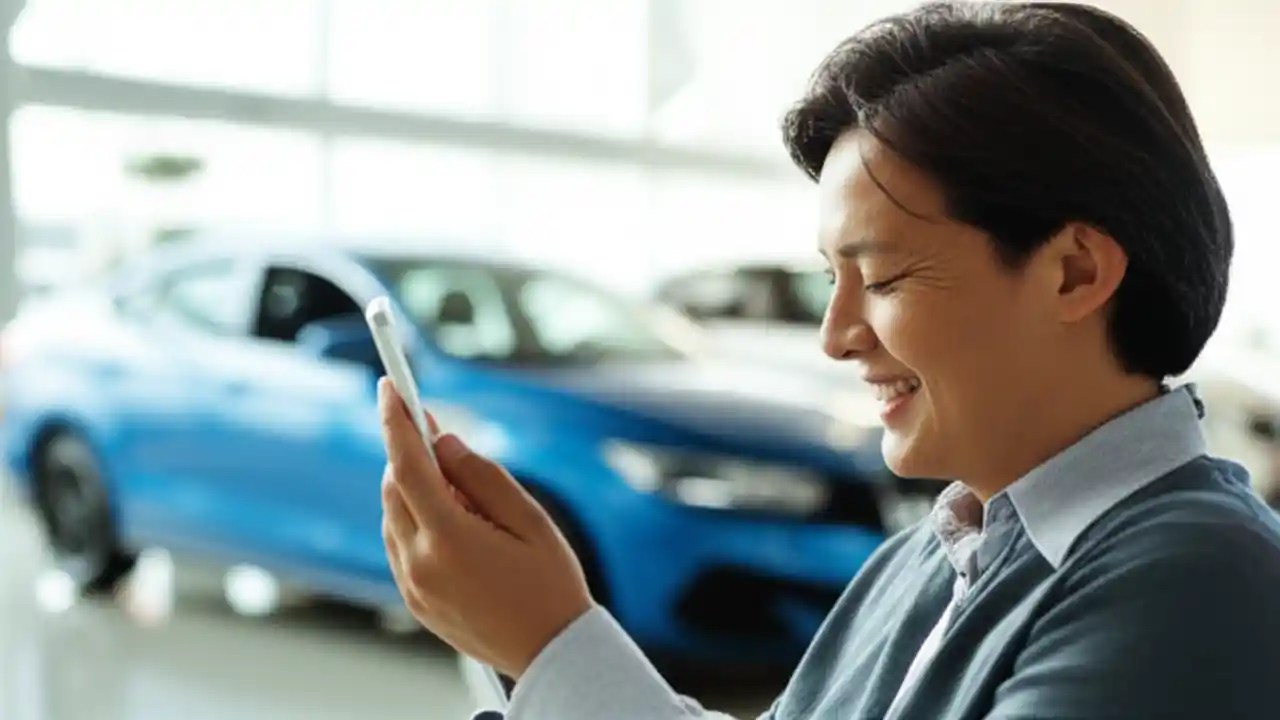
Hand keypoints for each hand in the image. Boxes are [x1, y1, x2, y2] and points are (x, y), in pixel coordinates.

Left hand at [377, 379, 593, 677]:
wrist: (552, 653)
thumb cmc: (551, 585)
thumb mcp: (530, 519)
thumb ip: (483, 476)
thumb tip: (445, 443)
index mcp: (451, 540)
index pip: (408, 465)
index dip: (396, 421)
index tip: (389, 388)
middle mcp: (421, 564)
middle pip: (395, 488)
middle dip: (410, 455)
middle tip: (439, 435)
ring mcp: (414, 587)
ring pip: (393, 516)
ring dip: (414, 490)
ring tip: (464, 495)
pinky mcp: (415, 603)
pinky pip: (400, 546)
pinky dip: (415, 521)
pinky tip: (454, 523)